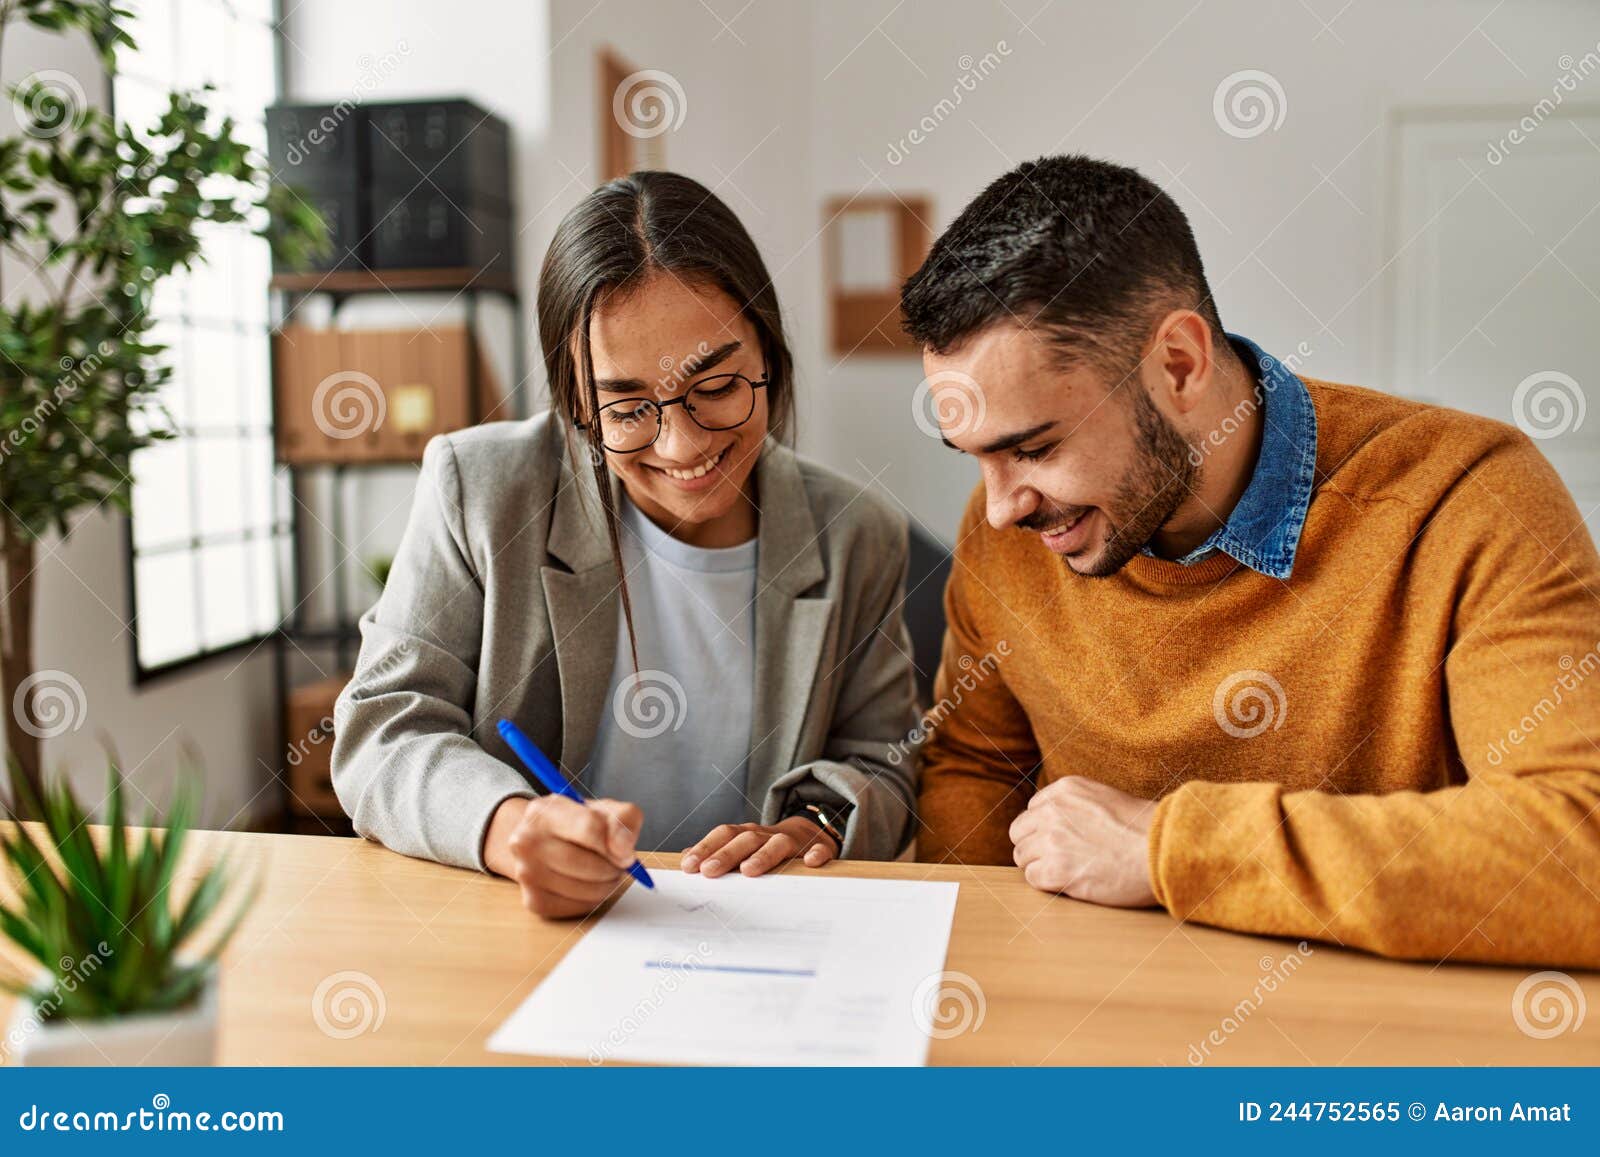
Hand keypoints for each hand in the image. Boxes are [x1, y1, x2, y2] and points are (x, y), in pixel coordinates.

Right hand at [485, 795, 642, 917]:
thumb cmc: (577, 826)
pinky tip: (588, 884)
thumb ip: (623, 820)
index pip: (590, 827)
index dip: (617, 842)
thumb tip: (624, 850)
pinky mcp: (534, 901)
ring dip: (606, 885)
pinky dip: (593, 899)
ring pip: (586, 889)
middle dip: (612, 867)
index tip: (627, 853)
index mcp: (543, 811)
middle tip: (616, 863)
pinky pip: (579, 907)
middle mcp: (526, 842)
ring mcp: (526, 873)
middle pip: (589, 864)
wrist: (543, 843)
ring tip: (603, 872)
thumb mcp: (603, 810)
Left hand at [681, 817, 837, 877]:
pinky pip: (817, 849)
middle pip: (746, 839)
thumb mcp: (743, 846)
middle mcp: (767, 835)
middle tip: (710, 871)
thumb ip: (716, 852)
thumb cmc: (768, 847)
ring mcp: (793, 841)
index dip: (706, 847)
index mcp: (747, 834)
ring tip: (748, 871)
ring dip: (763, 855)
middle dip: (726, 854)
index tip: (688, 866)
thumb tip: (685, 856)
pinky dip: (814, 854)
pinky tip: (809, 863)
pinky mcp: (816, 848)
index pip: (723, 835)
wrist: (809, 834)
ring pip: (777, 844)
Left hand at [1009, 776, 1157, 906]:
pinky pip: (1032, 878)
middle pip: (1020, 834)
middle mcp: (1052, 811)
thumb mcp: (1104, 798)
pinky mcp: (1056, 870)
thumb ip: (1075, 805)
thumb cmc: (1144, 829)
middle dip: (1035, 848)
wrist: (1163, 850)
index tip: (1062, 841)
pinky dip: (1048, 884)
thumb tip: (1055, 822)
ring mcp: (1051, 840)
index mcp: (1064, 789)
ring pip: (1022, 857)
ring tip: (1070, 872)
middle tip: (1059, 860)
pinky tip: (1071, 882)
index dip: (1044, 829)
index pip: (1032, 811)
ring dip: (1041, 867)